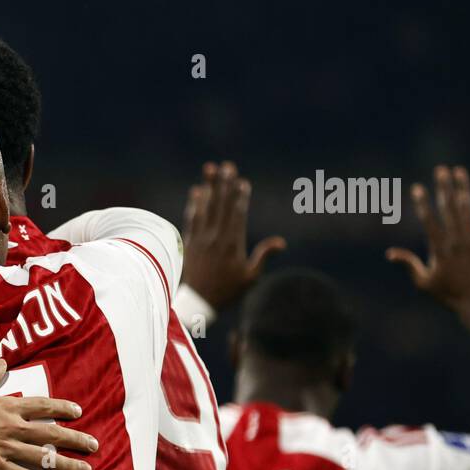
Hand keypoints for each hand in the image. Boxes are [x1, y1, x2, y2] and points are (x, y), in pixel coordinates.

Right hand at [0, 358, 97, 469]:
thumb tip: (2, 361)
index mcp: (7, 406)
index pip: (43, 406)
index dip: (62, 408)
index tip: (78, 411)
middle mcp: (13, 427)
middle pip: (52, 433)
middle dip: (76, 439)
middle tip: (94, 445)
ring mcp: (7, 449)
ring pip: (45, 457)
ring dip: (68, 464)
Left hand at [181, 161, 285, 309]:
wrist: (195, 304)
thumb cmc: (225, 292)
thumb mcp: (249, 278)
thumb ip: (263, 256)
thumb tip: (281, 242)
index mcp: (233, 245)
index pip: (237, 214)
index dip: (240, 197)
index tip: (243, 181)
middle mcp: (215, 238)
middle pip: (221, 205)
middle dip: (225, 184)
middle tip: (227, 165)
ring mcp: (200, 238)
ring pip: (205, 207)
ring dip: (209, 187)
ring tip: (210, 169)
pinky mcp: (188, 242)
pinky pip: (192, 218)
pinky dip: (195, 204)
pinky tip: (197, 191)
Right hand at [388, 166, 469, 311]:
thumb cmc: (447, 293)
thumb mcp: (423, 281)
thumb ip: (408, 264)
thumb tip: (389, 253)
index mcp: (439, 249)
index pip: (428, 220)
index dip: (422, 203)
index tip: (417, 188)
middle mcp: (456, 240)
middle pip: (448, 208)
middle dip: (443, 187)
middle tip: (440, 170)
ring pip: (466, 209)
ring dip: (463, 188)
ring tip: (459, 172)